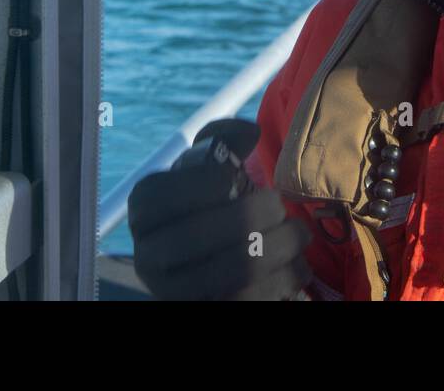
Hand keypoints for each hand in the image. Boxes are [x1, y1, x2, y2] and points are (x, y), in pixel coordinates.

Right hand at [128, 118, 313, 299]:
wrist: (214, 261)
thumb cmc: (213, 204)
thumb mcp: (210, 168)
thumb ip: (225, 140)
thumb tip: (250, 133)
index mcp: (145, 212)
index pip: (158, 197)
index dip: (198, 185)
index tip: (233, 178)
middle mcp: (150, 256)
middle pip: (193, 237)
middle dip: (249, 215)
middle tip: (279, 204)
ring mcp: (176, 292)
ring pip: (227, 273)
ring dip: (277, 247)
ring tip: (299, 233)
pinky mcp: (208, 310)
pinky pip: (247, 300)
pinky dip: (283, 279)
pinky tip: (299, 264)